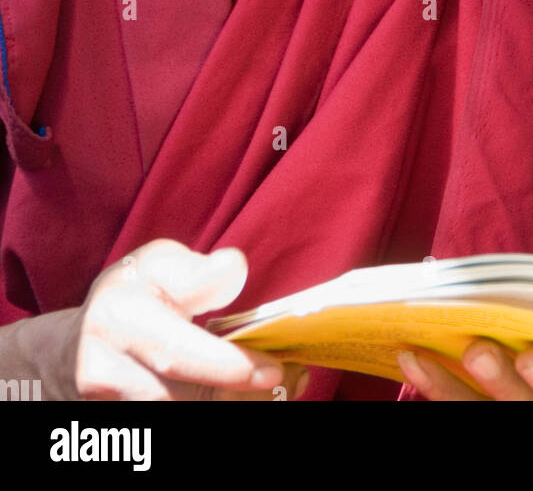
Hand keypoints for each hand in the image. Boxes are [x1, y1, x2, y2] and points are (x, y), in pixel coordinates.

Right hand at [33, 239, 306, 400]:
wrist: (77, 347)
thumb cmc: (129, 296)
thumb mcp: (155, 265)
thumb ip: (195, 270)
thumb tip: (235, 268)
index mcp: (117, 320)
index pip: (177, 354)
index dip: (228, 366)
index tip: (273, 367)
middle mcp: (106, 373)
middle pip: (184, 398)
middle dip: (242, 393)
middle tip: (289, 378)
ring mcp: (110, 409)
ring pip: (183, 416)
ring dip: (237, 406)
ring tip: (280, 388)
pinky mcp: (123, 432)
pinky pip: (176, 426)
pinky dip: (219, 412)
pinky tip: (249, 397)